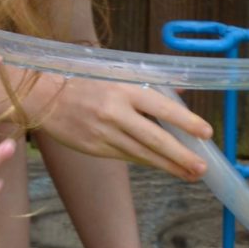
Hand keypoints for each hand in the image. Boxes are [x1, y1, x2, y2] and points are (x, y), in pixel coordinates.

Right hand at [24, 74, 212, 178]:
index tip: (206, 132)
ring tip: (191, 174)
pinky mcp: (94, 148)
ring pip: (143, 154)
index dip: (186, 121)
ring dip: (169, 166)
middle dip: (181, 155)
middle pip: (155, 138)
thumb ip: (148, 84)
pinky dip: (147, 162)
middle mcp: (115, 112)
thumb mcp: (115, 74)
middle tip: (203, 167)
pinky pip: (127, 157)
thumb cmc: (83, 79)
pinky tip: (164, 167)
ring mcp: (103, 133)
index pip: (162, 107)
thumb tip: (180, 91)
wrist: (42, 95)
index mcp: (123, 88)